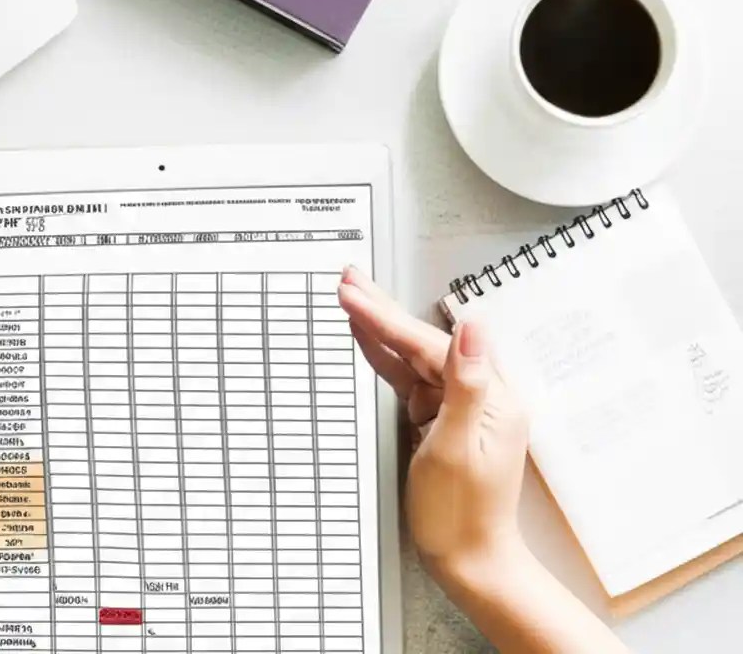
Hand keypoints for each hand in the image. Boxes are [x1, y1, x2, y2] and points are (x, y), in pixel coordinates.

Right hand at [337, 267, 528, 575]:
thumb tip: (473, 328)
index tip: (356, 296)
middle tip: (349, 280)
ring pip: (413, 356)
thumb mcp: (456, 448)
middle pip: (424, 342)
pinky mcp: (442, 419)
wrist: (469, 560)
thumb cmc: (462, 516)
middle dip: (383, 310)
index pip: (433, 345)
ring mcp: (460, 406)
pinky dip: (385, 358)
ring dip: (380, 327)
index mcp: (493, 397)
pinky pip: (410, 380)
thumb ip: (464, 384)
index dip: (391, 319)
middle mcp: (481, 395)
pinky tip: (366, 339)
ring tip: (350, 296)